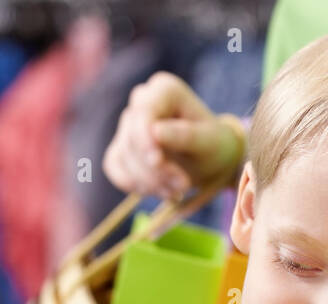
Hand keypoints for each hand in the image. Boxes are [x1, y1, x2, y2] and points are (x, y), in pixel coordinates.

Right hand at [102, 71, 244, 198]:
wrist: (208, 160)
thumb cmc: (212, 145)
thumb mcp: (209, 142)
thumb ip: (185, 135)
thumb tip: (154, 131)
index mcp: (164, 90)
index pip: (143, 112)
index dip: (144, 138)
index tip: (157, 162)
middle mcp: (142, 101)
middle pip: (132, 138)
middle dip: (155, 169)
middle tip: (183, 186)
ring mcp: (128, 124)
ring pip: (123, 156)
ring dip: (150, 182)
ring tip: (178, 190)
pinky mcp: (121, 147)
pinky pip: (115, 168)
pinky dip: (136, 185)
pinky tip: (160, 190)